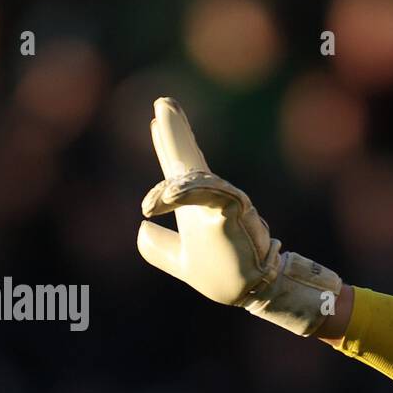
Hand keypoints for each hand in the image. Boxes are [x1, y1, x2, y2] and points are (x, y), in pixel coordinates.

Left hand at [137, 97, 277, 306]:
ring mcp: (223, 201)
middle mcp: (210, 198)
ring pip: (195, 171)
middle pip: (188, 158)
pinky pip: (209, 192)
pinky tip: (162, 197)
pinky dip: (186, 190)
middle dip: (175, 130)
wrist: (249, 290)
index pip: (180, 168)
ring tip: (159, 120)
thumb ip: (159, 249)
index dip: (169, 143)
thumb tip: (142, 229)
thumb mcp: (181, 262)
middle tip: (163, 102)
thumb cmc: (222, 275)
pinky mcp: (234, 210)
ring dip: (176, 144)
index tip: (157, 119)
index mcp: (195, 206)